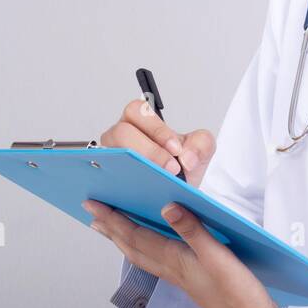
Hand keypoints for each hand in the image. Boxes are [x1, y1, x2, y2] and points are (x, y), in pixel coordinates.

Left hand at [85, 198, 277, 307]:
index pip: (135, 235)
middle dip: (110, 228)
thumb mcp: (218, 256)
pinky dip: (143, 248)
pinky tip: (147, 245)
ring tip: (108, 228)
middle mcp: (172, 269)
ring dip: (122, 239)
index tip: (93, 204)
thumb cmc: (238, 294)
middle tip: (91, 212)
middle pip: (131, 246)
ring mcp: (180, 276)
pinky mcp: (190, 279)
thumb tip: (167, 207)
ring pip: (141, 254)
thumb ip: (193, 230)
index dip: (113, 219)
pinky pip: (155, 260)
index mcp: (175, 259)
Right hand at [100, 98, 215, 186]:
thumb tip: (187, 159)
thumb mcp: (199, 151)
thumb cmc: (181, 164)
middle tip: (171, 169)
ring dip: (134, 168)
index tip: (176, 149)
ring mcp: (110, 157)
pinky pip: (106, 181)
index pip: (138, 112)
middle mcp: (120, 136)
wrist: (177, 189)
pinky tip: (141, 196)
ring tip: (157, 182)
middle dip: (148, 151)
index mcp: (139, 120)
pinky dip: (121, 187)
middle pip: (121, 132)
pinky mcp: (106, 180)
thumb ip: (201, 146)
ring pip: (110, 156)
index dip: (157, 130)